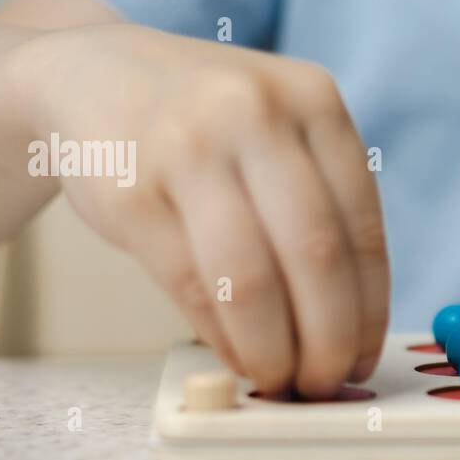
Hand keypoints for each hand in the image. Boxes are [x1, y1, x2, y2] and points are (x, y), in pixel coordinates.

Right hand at [11, 23, 388, 396]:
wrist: (91, 76)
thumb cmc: (205, 125)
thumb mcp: (278, 131)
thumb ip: (319, 206)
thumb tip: (352, 330)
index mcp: (314, 101)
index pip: (361, 229)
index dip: (369, 310)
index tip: (365, 357)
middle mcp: (255, 114)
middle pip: (315, 257)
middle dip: (328, 340)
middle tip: (325, 382)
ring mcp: (187, 148)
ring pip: (250, 281)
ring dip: (272, 350)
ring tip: (280, 379)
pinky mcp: (130, 193)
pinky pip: (192, 287)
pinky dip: (222, 337)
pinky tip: (236, 355)